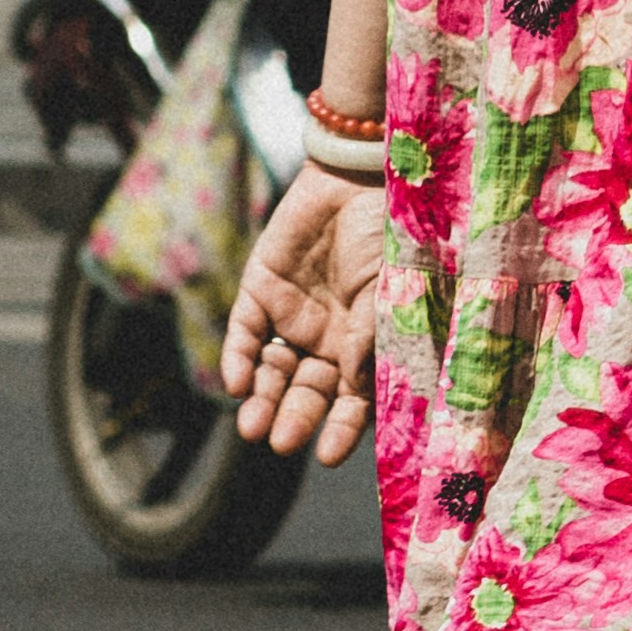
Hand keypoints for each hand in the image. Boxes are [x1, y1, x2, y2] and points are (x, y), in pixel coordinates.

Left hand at [219, 169, 401, 456]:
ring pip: (272, 371)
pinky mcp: (260, 288)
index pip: (353, 399)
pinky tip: (239, 385)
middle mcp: (330, 336)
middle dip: (294, 419)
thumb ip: (371, 340)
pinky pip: (245, 334)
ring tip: (252, 429)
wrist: (360, 174)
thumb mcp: (392, 294)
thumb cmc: (392, 233)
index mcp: (369, 342)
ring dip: (263, 401)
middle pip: (307, 391)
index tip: (326, 456)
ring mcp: (294, 314)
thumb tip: (356, 391)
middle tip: (281, 443)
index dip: (341, 428)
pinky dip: (240, 361)